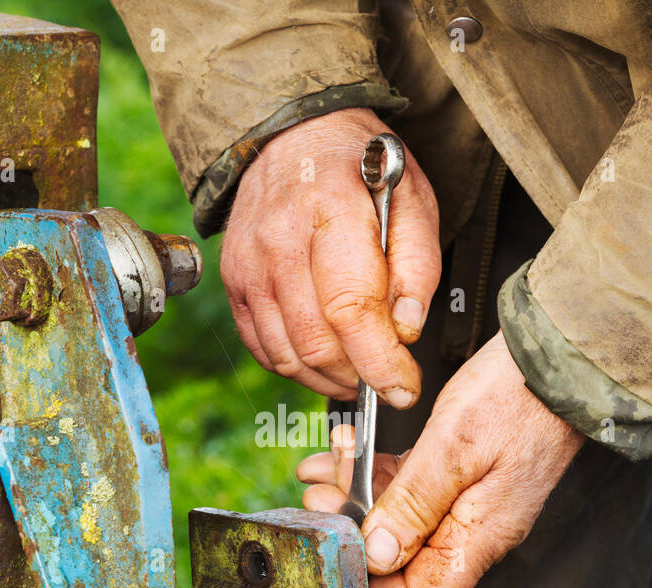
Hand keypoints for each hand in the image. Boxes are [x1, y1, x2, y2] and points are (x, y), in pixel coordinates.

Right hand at [222, 108, 440, 407]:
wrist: (295, 135)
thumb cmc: (361, 169)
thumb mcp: (412, 199)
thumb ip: (417, 266)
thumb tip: (405, 331)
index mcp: (331, 211)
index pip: (351, 309)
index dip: (379, 362)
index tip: (405, 388)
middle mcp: (279, 240)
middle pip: (316, 341)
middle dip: (359, 376)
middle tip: (388, 377)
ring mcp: (249, 263)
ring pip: (287, 354)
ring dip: (328, 379)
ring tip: (358, 372)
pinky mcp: (234, 281)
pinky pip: (263, 347)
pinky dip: (297, 366)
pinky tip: (325, 359)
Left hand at [296, 332, 584, 587]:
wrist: (560, 353)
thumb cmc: (517, 395)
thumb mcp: (453, 447)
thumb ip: (413, 504)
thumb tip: (377, 555)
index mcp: (480, 536)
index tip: (334, 554)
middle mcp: (476, 528)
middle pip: (403, 558)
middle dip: (353, 533)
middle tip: (317, 504)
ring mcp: (470, 501)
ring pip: (401, 519)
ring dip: (356, 499)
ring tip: (319, 475)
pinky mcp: (464, 473)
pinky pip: (413, 488)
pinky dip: (376, 475)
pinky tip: (348, 455)